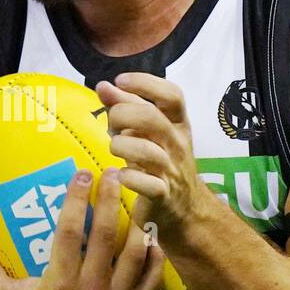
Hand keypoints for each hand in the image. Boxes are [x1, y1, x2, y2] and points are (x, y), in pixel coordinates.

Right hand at [0, 168, 164, 289]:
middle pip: (106, 235)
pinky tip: (153, 241)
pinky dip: (154, 260)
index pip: (70, 231)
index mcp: (58, 282)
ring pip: (134, 256)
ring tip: (140, 199)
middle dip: (111, 199)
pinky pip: (150, 283)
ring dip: (139, 224)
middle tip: (115, 173)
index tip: (81, 173)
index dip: (76, 199)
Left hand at [95, 72, 210, 240]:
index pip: (172, 95)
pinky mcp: (163, 196)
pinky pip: (145, 184)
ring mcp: (172, 170)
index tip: (120, 81)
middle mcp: (178, 144)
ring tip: (116, 149)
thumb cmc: (162, 162)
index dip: (145, 83)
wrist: (186, 209)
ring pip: (146, 151)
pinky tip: (121, 175)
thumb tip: (103, 85)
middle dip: (122, 115)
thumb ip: (128, 107)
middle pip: (151, 118)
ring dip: (121, 146)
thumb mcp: (150, 132)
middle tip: (112, 124)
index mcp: (178, 124)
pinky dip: (128, 177)